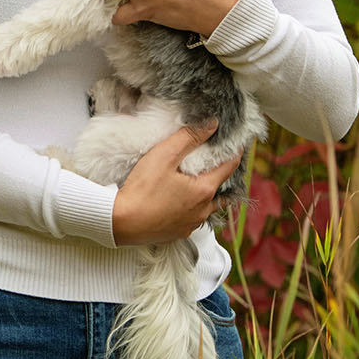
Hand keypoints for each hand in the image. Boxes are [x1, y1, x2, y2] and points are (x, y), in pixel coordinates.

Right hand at [111, 122, 242, 245]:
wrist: (121, 222)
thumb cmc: (142, 189)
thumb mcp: (164, 155)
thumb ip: (189, 138)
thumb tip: (212, 125)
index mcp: (204, 190)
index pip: (229, 167)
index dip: (234, 153)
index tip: (236, 144)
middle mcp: (203, 210)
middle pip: (222, 191)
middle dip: (222, 176)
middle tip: (218, 164)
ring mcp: (191, 224)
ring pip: (208, 207)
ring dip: (207, 195)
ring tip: (200, 184)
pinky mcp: (178, 233)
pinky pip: (193, 219)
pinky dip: (192, 208)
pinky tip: (181, 202)